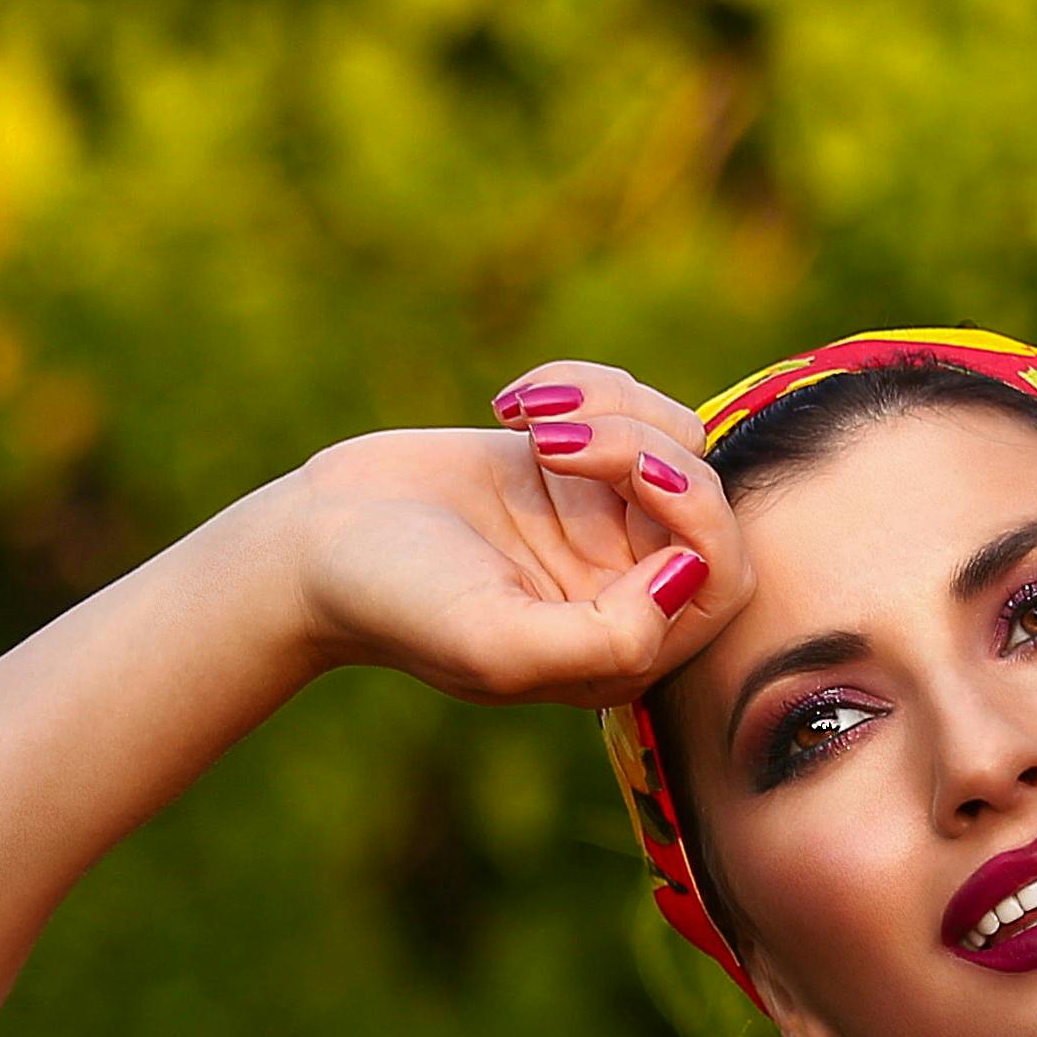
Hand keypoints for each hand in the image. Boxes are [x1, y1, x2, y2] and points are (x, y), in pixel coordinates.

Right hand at [273, 359, 751, 707]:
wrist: (315, 540)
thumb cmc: (399, 603)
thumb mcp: (499, 643)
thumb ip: (609, 639)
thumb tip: (689, 575)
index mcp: (623, 652)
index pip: (721, 578)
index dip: (697, 516)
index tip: (627, 479)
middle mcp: (626, 588)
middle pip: (704, 500)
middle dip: (641, 451)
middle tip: (552, 442)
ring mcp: (601, 521)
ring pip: (673, 439)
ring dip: (610, 409)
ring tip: (529, 420)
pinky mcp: (573, 461)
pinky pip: (626, 403)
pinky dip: (581, 385)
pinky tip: (511, 406)